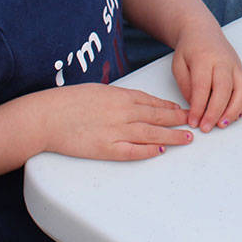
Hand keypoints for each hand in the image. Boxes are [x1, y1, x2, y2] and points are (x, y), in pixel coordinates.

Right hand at [42, 84, 192, 160]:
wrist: (47, 116)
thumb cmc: (68, 102)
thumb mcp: (98, 90)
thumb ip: (117, 97)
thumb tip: (132, 101)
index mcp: (120, 96)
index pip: (152, 101)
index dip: (170, 107)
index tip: (182, 110)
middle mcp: (123, 112)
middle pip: (158, 116)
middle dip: (178, 120)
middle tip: (193, 122)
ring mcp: (116, 131)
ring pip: (151, 133)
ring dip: (171, 136)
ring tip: (186, 139)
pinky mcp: (106, 149)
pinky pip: (133, 151)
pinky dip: (148, 151)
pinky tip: (160, 150)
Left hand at [171, 26, 241, 132]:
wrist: (203, 31)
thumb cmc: (189, 49)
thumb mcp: (178, 64)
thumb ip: (186, 85)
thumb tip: (196, 106)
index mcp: (204, 58)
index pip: (203, 86)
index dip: (198, 107)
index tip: (193, 121)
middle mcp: (223, 61)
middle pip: (224, 89)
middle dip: (215, 112)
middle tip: (206, 127)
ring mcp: (235, 66)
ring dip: (233, 110)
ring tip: (222, 125)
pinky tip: (234, 116)